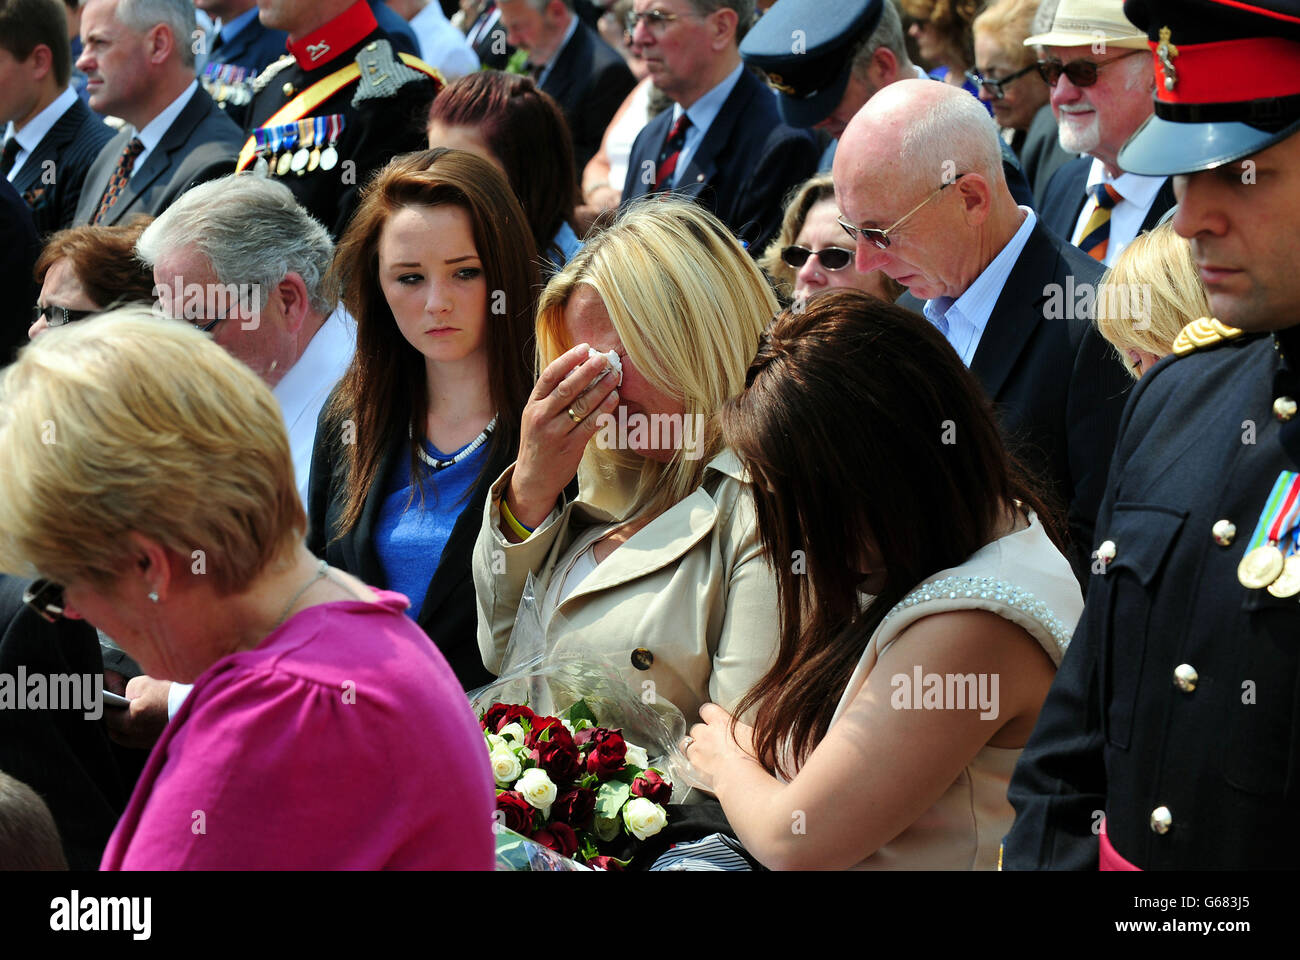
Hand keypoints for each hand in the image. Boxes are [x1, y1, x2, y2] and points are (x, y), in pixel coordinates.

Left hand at [104, 675, 170, 749]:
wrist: (194, 707)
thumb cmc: (170, 695)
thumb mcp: (145, 683)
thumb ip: (126, 688)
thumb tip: (118, 691)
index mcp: (132, 718)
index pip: (107, 716)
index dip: (102, 708)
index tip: (99, 702)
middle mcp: (137, 734)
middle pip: (114, 732)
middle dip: (110, 722)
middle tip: (111, 711)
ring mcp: (146, 741)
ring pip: (125, 739)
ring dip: (121, 730)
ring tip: (122, 719)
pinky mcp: (155, 744)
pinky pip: (137, 742)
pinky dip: (134, 734)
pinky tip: (138, 725)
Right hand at [507, 342, 618, 528]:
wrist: (533, 478)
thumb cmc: (539, 443)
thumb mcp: (536, 416)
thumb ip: (552, 397)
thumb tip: (577, 370)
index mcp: (532, 405)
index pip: (549, 376)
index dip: (568, 360)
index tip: (585, 348)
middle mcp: (541, 416)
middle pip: (567, 388)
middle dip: (588, 371)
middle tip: (605, 359)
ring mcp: (555, 432)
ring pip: (581, 405)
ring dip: (600, 388)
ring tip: (614, 376)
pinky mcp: (570, 446)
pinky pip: (590, 424)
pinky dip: (603, 410)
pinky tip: (614, 399)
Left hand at [686, 702, 757, 787]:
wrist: (742, 782)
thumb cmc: (755, 759)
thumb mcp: (765, 738)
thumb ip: (765, 729)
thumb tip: (773, 726)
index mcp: (720, 722)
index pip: (707, 709)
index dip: (710, 715)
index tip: (715, 719)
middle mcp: (705, 734)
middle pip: (696, 728)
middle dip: (702, 735)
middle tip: (714, 743)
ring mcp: (696, 754)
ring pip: (686, 745)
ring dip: (692, 749)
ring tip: (702, 757)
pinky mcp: (692, 771)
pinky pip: (683, 766)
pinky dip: (688, 767)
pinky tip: (695, 771)